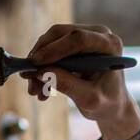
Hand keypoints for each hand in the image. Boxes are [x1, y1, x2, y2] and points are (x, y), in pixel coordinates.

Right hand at [24, 23, 139, 139]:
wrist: (110, 105)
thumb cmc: (106, 103)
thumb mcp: (90, 100)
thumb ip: (68, 85)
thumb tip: (41, 73)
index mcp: (110, 45)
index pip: (78, 38)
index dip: (54, 49)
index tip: (36, 64)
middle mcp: (97, 34)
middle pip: (60, 35)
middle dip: (41, 57)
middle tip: (28, 79)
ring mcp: (84, 35)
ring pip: (51, 41)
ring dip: (38, 64)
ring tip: (35, 91)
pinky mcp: (72, 42)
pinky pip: (49, 48)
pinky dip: (41, 67)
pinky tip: (39, 87)